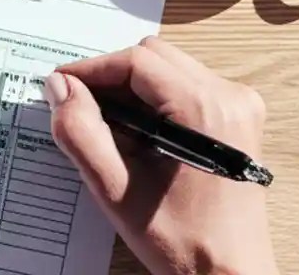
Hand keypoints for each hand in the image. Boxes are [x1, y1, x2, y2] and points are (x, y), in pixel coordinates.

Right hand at [44, 38, 276, 274]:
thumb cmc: (180, 241)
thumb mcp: (117, 190)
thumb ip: (82, 133)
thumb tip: (60, 88)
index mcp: (205, 109)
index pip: (136, 61)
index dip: (91, 69)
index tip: (58, 87)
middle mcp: (231, 96)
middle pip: (155, 57)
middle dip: (111, 76)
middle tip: (80, 109)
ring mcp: (240, 105)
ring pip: (170, 68)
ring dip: (132, 88)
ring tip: (108, 128)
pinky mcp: (239, 118)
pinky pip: (187, 86)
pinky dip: (155, 99)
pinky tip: (138, 135)